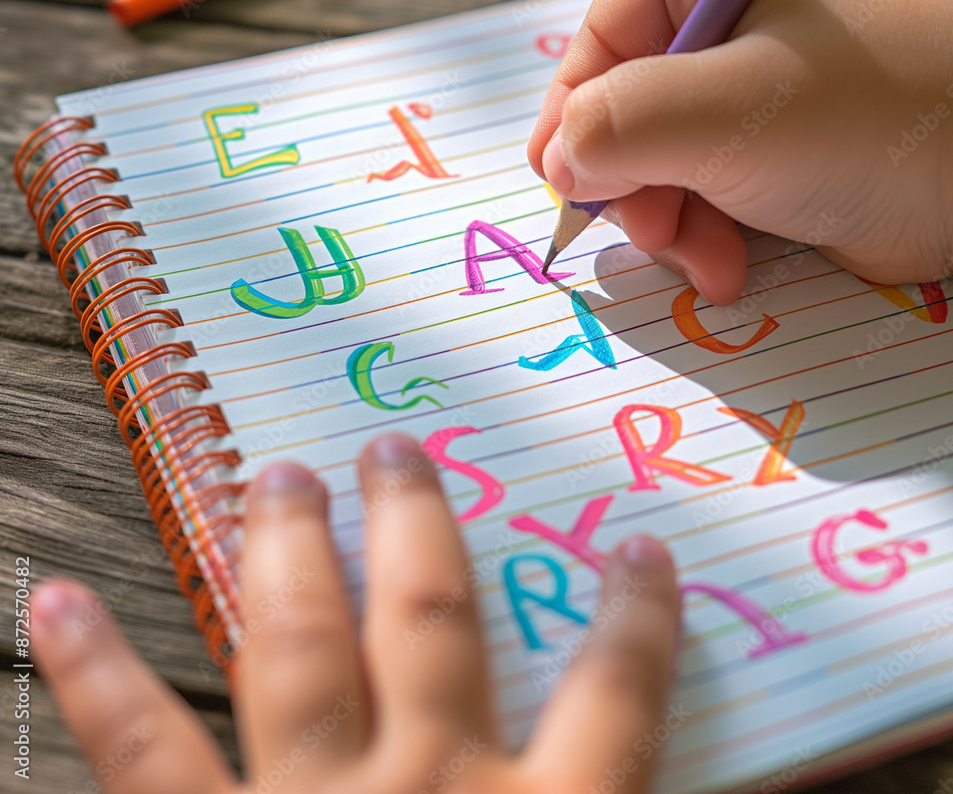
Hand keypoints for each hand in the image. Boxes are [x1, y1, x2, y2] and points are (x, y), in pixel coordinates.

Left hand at [31, 434, 678, 793]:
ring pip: (302, 647)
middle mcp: (426, 792)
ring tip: (276, 475)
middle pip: (433, 623)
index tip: (640, 546)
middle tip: (393, 447)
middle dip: (419, 527)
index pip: (617, 696)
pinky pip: (147, 754)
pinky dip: (98, 674)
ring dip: (288, 552)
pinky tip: (57, 599)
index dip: (637, 617)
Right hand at [528, 0, 952, 304]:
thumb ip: (613, 129)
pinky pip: (697, 190)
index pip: (599, 39)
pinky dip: (702, 235)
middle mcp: (723, 13)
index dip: (571, 119)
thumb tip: (558, 163)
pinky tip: (727, 265)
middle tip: (654, 232)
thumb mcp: (721, 115)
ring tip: (705, 259)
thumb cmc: (868, 118)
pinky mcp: (768, 144)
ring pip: (655, 161)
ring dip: (670, 223)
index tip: (565, 189)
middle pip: (622, 108)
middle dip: (633, 185)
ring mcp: (746, 84)